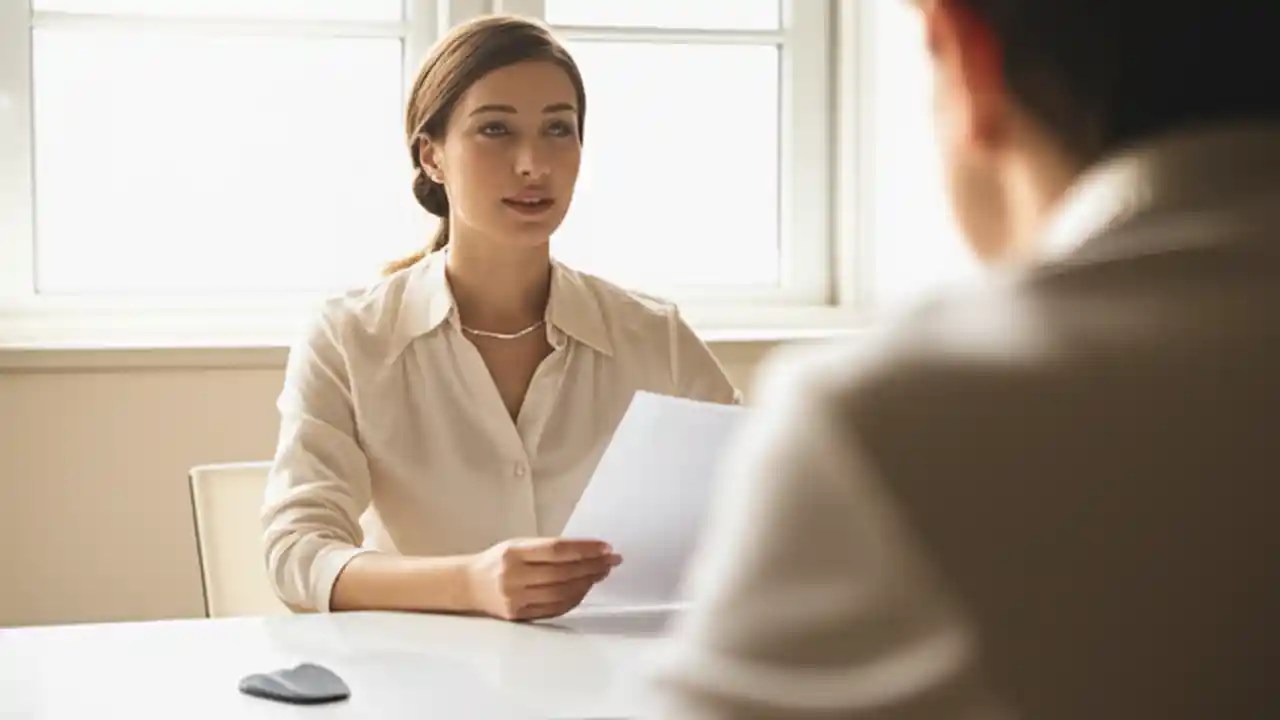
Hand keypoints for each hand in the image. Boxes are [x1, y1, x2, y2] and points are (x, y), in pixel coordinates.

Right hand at [464, 538, 622, 620]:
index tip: (606, 548)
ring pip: (562, 593)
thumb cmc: (499, 561)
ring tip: (602, 573)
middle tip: (612, 560)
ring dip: (587, 583)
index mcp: (513, 553)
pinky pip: (555, 608)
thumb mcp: (518, 546)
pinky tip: (585, 588)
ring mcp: (516, 599)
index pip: (556, 550)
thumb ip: (548, 549)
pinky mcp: (520, 616)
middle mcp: (513, 577)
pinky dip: (575, 598)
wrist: (469, 585)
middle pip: (563, 573)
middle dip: (593, 566)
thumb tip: (588, 552)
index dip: (585, 549)